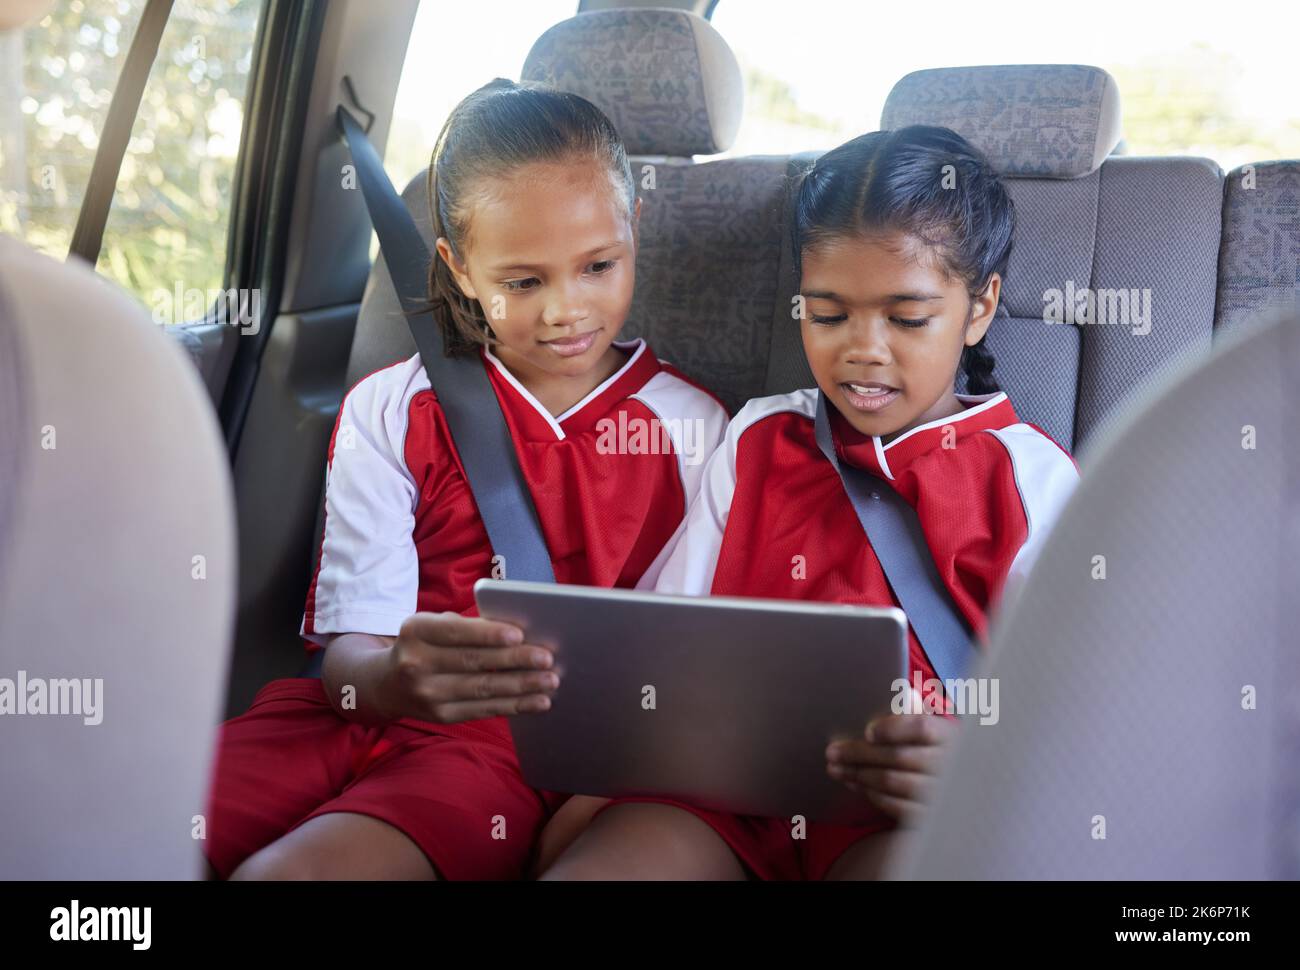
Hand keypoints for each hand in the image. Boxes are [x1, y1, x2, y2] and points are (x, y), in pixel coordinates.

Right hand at [377, 612, 557, 723]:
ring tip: (550, 681)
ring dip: (522, 686)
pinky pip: (483, 710)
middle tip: (547, 658)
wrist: (387, 684)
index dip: (487, 634)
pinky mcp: (440, 717)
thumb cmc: (425, 645)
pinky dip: (514, 706)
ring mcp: (427, 695)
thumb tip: (518, 635)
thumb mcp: (434, 626)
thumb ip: (468, 626)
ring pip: (482, 689)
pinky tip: (538, 702)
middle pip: (473, 662)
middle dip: (515, 660)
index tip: (518, 634)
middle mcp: (415, 664)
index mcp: (415, 632)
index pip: (455, 632)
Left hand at [824, 688, 959, 824]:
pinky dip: (871, 794)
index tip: (868, 730)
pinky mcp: (929, 816)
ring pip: (891, 782)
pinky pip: (895, 806)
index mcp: (949, 736)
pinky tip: (856, 784)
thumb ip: (915, 711)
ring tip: (836, 768)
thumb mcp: (935, 729)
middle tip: (832, 751)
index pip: (922, 728)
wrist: (961, 791)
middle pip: (898, 756)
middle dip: (859, 753)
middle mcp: (948, 765)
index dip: (893, 728)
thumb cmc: (937, 751)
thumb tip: (899, 694)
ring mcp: (940, 794)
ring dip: (858, 774)